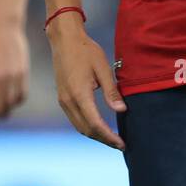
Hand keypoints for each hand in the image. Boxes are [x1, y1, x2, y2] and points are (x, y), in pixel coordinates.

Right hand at [47, 13, 124, 148]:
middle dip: (104, 140)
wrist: (65, 40)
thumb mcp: (103, 69)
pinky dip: (88, 127)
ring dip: (95, 135)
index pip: (95, 124)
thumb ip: (111, 91)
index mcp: (79, 94)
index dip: (109, 137)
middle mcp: (68, 101)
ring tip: (112, 138)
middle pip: (86, 130)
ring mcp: (63, 101)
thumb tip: (122, 110)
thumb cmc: (86, 51)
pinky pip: (75, 119)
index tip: (122, 143)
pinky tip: (99, 126)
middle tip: (121, 144)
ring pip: (79, 127)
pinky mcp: (62, 98)